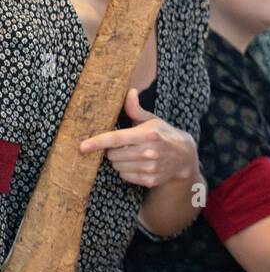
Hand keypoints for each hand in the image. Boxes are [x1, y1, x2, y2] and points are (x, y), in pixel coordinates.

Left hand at [79, 88, 198, 187]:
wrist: (185, 157)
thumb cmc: (164, 135)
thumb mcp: (152, 121)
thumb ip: (135, 109)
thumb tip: (129, 92)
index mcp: (148, 135)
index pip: (116, 139)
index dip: (97, 142)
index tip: (82, 147)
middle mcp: (149, 152)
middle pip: (112, 155)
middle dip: (113, 151)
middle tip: (124, 146)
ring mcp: (150, 167)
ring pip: (118, 166)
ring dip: (120, 161)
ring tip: (132, 155)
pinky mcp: (150, 179)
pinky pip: (126, 176)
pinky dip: (127, 171)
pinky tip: (138, 165)